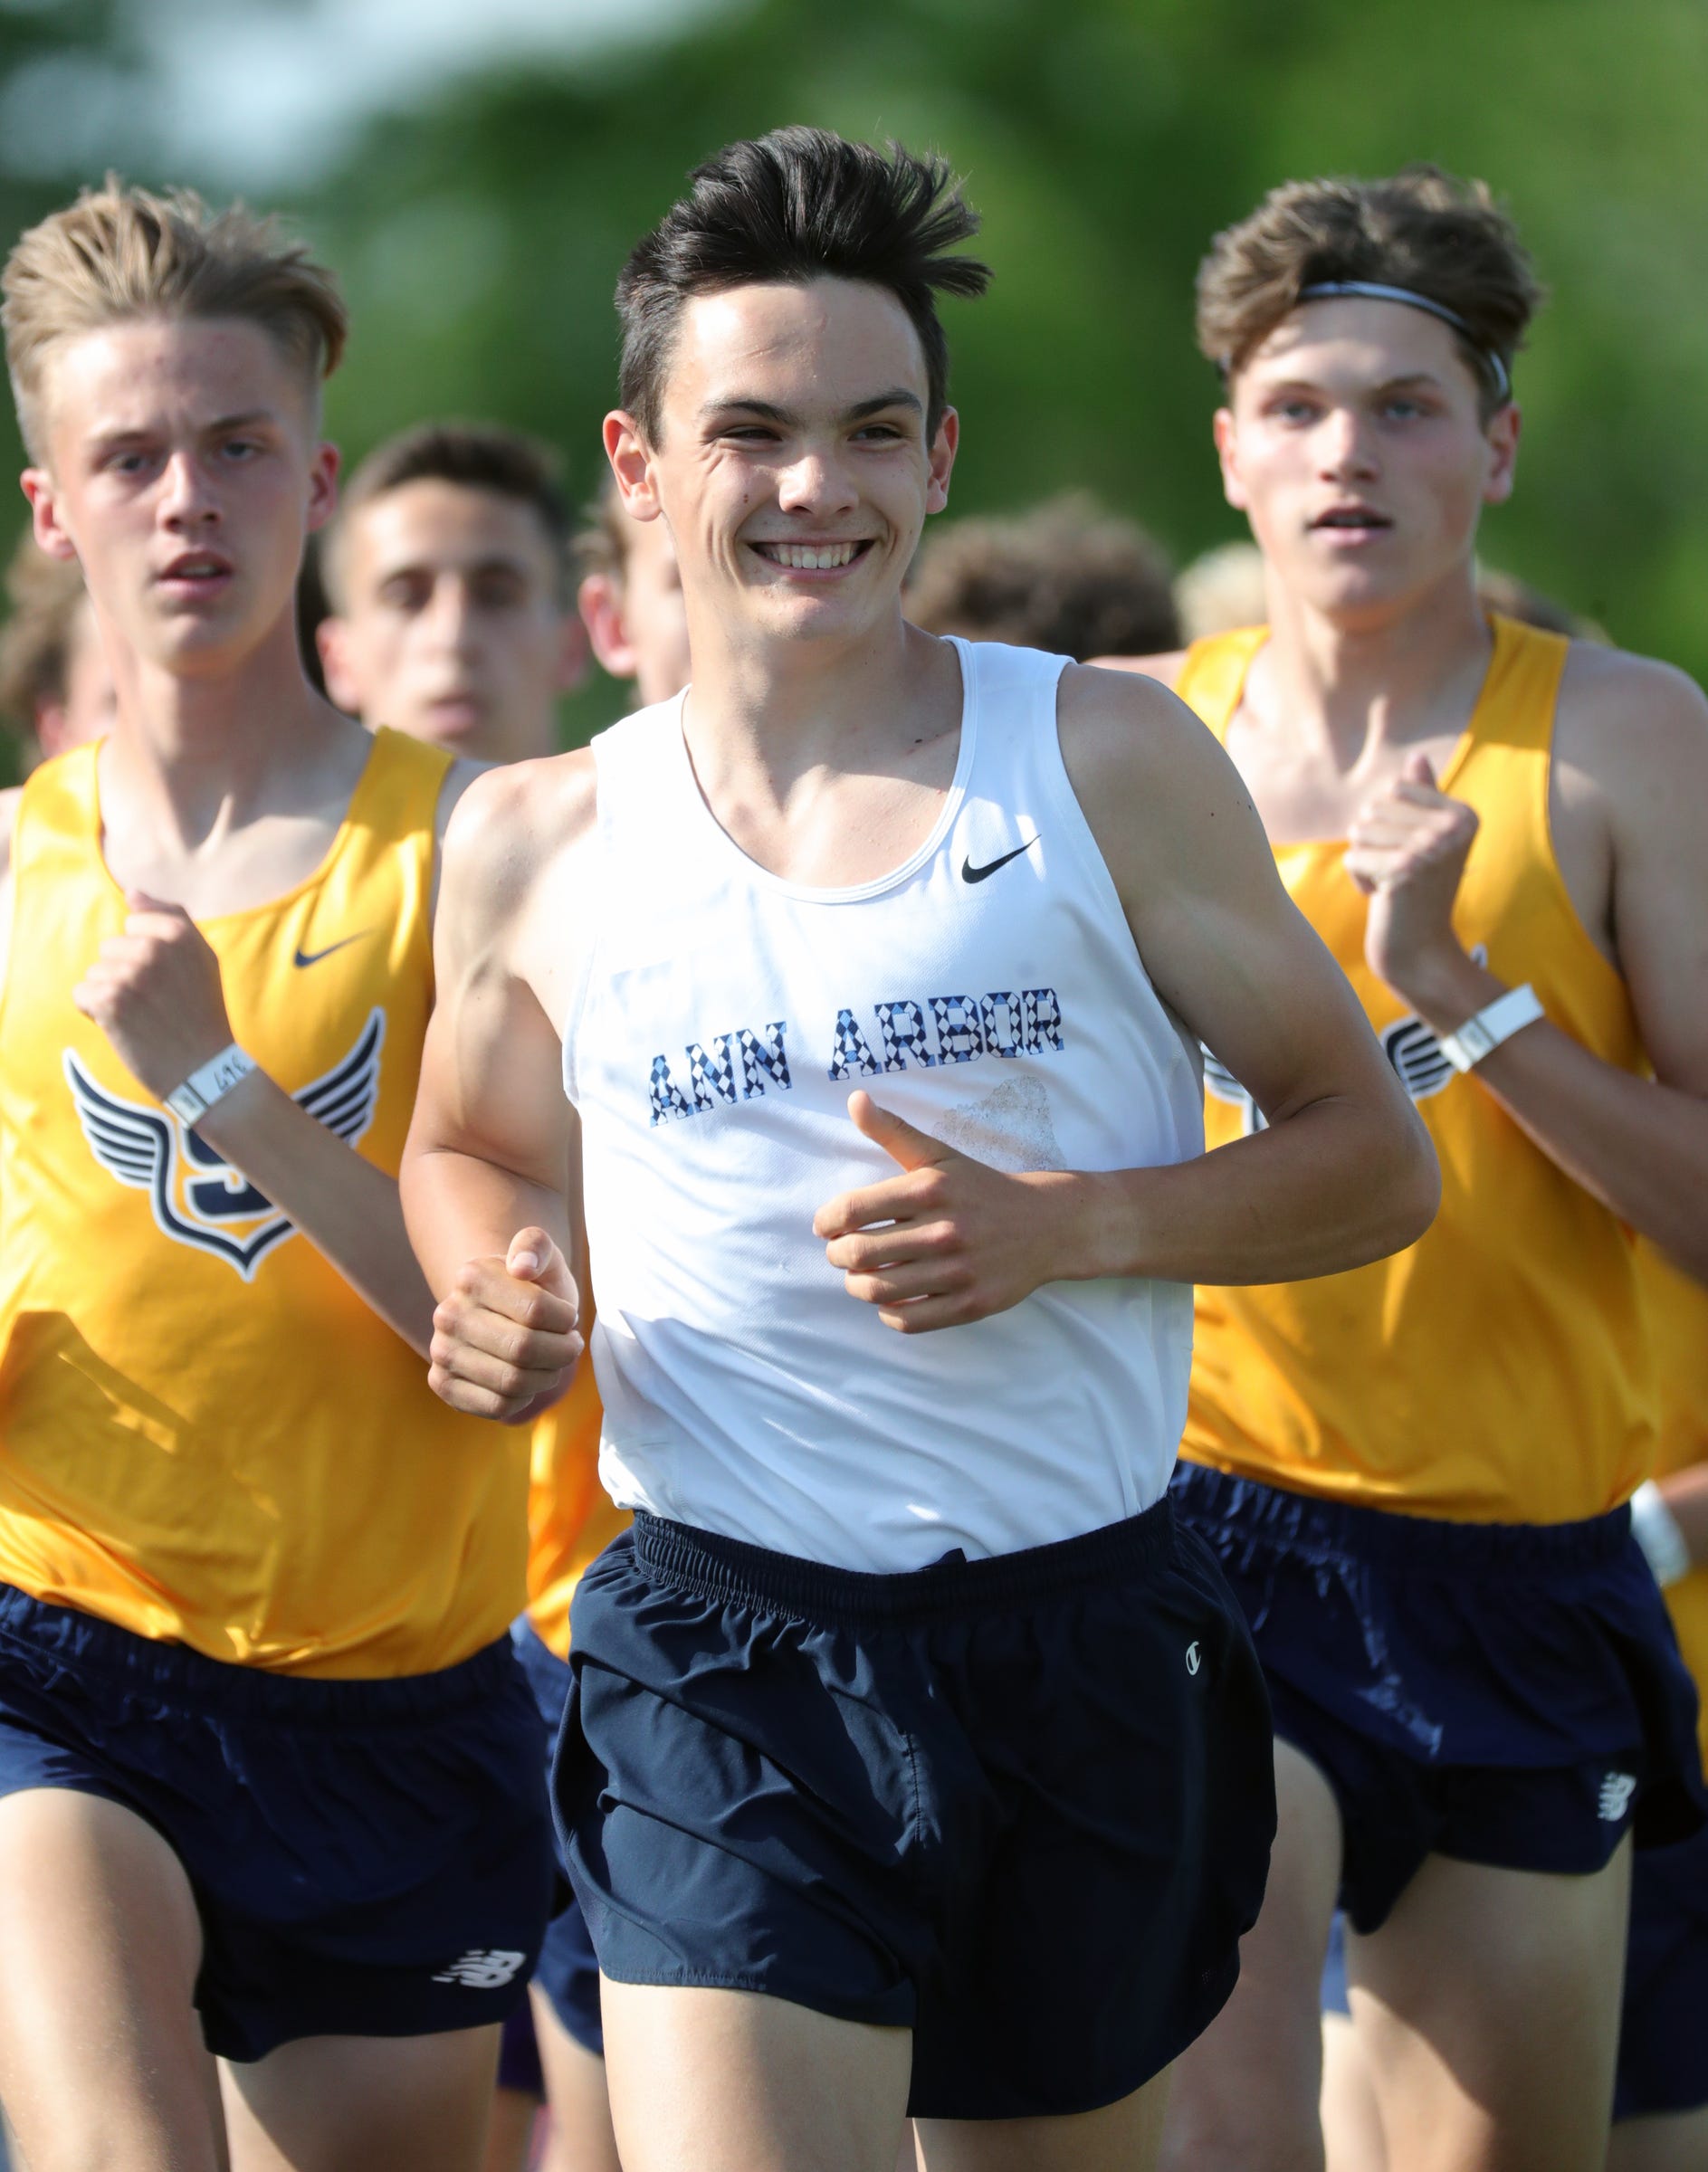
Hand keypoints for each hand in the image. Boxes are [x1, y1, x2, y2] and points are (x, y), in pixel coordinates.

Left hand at [73, 891, 236, 1099]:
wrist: (203, 1069)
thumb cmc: (201, 1012)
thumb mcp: (203, 957)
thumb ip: (171, 918)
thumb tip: (132, 892)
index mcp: (179, 932)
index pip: (133, 924)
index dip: (145, 953)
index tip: (169, 979)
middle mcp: (154, 949)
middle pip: (111, 948)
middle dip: (126, 974)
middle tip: (156, 1003)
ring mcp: (130, 975)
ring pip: (95, 972)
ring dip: (112, 995)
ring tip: (143, 1016)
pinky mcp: (109, 1002)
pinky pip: (82, 995)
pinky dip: (96, 1014)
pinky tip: (124, 1027)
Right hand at [428, 1227, 583, 1423]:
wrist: (500, 1312)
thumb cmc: (531, 1286)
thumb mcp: (543, 1256)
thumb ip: (536, 1246)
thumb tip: (521, 1266)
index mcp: (471, 1276)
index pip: (536, 1311)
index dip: (566, 1321)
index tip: (568, 1318)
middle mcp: (448, 1314)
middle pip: (524, 1349)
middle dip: (561, 1352)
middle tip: (569, 1346)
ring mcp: (440, 1351)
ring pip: (512, 1382)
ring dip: (546, 1377)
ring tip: (551, 1363)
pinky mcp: (442, 1383)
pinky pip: (496, 1405)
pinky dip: (523, 1398)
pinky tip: (526, 1381)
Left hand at [812, 1091, 1065, 1333]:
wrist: (1048, 1225)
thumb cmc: (981, 1188)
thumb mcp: (939, 1154)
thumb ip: (893, 1130)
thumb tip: (854, 1099)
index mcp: (930, 1189)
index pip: (852, 1210)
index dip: (827, 1222)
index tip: (827, 1226)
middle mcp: (944, 1230)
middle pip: (859, 1254)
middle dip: (837, 1256)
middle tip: (840, 1253)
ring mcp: (959, 1271)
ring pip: (879, 1290)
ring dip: (857, 1286)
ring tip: (860, 1276)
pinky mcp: (970, 1304)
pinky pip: (908, 1320)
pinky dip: (888, 1312)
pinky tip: (890, 1300)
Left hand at [1345, 754, 1480, 1007]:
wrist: (1421, 950)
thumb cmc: (1418, 891)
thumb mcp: (1426, 841)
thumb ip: (1424, 798)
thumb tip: (1416, 756)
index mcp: (1464, 815)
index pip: (1395, 789)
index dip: (1387, 821)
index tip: (1409, 852)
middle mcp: (1454, 828)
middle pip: (1374, 809)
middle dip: (1372, 842)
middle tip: (1398, 873)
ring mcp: (1431, 849)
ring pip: (1359, 831)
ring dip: (1364, 860)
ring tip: (1390, 883)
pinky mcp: (1405, 872)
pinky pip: (1353, 858)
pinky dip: (1359, 880)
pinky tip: (1382, 898)